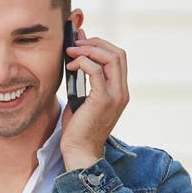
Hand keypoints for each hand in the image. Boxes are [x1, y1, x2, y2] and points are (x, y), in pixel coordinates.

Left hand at [60, 28, 129, 170]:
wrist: (79, 151)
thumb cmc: (78, 127)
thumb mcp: (81, 97)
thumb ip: (83, 77)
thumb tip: (76, 53)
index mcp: (120, 91)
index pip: (118, 57)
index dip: (101, 45)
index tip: (81, 41)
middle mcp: (122, 92)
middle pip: (117, 53)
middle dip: (95, 43)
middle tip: (75, 43)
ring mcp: (115, 96)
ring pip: (110, 58)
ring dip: (88, 50)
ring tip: (70, 52)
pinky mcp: (103, 100)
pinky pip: (96, 71)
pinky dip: (82, 63)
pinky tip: (70, 67)